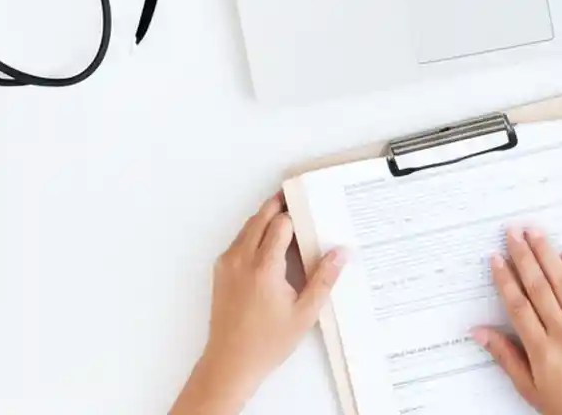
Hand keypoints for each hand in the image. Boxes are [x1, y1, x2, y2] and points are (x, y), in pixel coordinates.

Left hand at [171, 194, 347, 414]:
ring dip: (265, 218)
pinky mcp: (220, 271)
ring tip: (287, 220)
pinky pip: (239, 241)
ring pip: (248, 227)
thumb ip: (324, 279)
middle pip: (260, 217)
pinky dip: (253, 233)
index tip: (310, 210)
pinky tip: (269, 244)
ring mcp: (227, 264)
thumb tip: (341, 252)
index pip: (280, 224)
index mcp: (264, 267)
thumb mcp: (304, 313)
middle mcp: (242, 259)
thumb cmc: (267, 342)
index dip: (296, 215)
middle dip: (278, 206)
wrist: (229, 362)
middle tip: (297, 200)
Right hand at [472, 227, 561, 414]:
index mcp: (542, 350)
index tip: (496, 258)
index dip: (505, 279)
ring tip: (536, 233)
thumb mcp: (528, 387)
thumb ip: (505, 356)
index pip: (518, 305)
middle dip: (524, 256)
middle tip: (513, 232)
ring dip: (549, 255)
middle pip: (540, 287)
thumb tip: (480, 332)